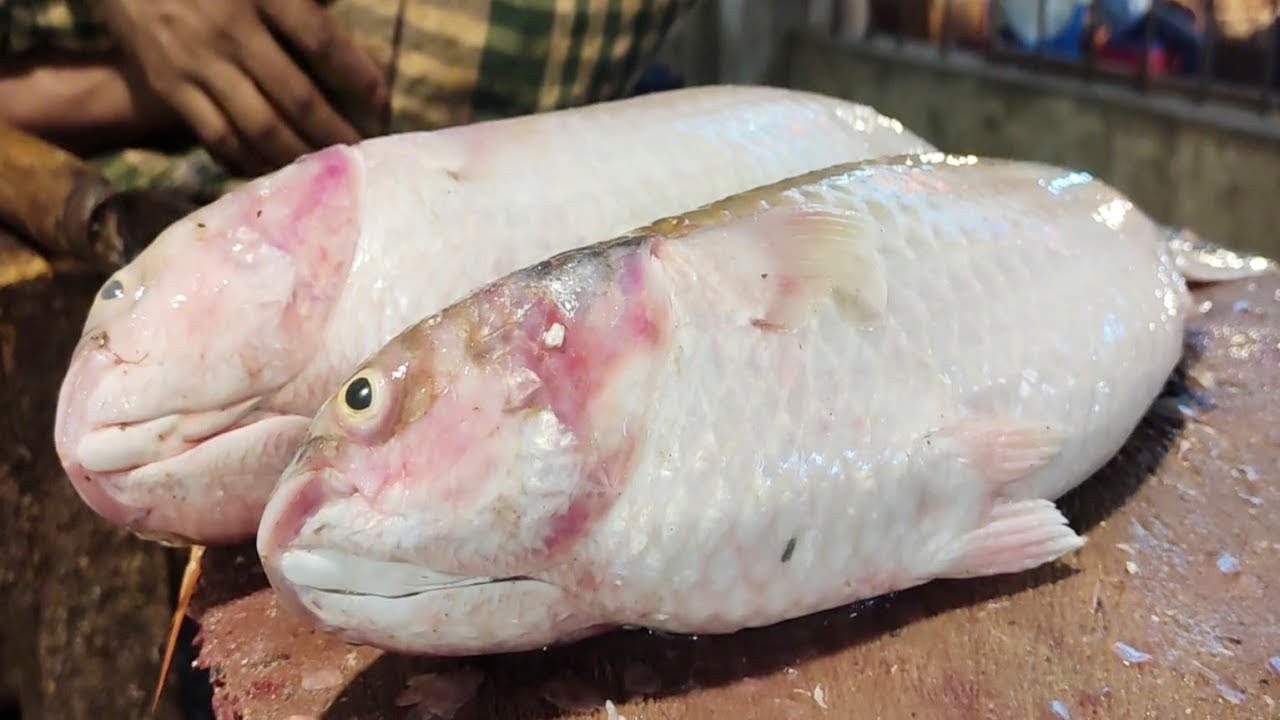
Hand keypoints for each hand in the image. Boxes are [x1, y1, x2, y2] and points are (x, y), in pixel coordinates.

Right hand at [98, 0, 386, 174]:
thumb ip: (301, 1)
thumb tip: (338, 27)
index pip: (320, 40)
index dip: (355, 74)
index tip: (380, 99)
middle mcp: (230, 31)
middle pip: (297, 96)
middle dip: (335, 131)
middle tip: (362, 154)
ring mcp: (197, 63)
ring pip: (260, 125)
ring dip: (299, 155)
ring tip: (326, 171)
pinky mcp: (169, 88)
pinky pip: (217, 136)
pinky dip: (249, 160)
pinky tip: (274, 171)